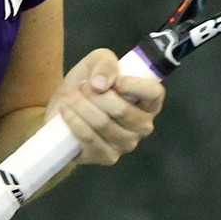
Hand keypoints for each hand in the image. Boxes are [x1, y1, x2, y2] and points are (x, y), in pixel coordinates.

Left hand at [50, 48, 164, 166]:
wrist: (66, 107)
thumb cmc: (89, 84)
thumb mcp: (97, 62)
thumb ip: (105, 64)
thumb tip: (101, 84)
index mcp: (149, 101)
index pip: (154, 93)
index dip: (134, 85)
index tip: (115, 81)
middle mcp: (143, 126)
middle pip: (122, 110)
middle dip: (95, 95)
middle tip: (82, 86)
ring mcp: (126, 144)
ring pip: (102, 123)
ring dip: (81, 106)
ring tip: (70, 96)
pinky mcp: (107, 157)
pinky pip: (89, 139)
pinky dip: (74, 121)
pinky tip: (66, 111)